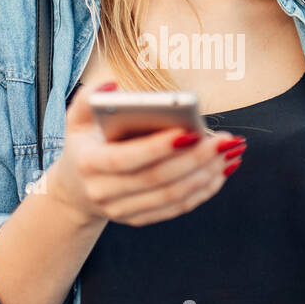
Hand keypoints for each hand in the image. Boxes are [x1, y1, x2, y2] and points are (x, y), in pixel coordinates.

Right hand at [45, 79, 245, 226]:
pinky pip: (176, 208)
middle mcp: (103, 192)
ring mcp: (121, 211)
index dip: (159, 147)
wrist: (75, 190)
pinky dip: (202, 191)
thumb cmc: (84, 144)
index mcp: (88, 164)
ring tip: (229, 153)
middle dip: (195, 159)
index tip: (190, 131)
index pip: (126, 158)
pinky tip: (221, 171)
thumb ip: (88, 98)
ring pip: (171, 197)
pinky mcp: (139, 219)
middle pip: (156, 179)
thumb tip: (112, 84)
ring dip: (205, 176)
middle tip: (225, 140)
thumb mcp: (76, 119)